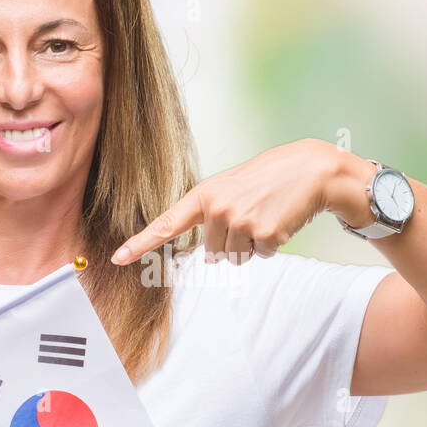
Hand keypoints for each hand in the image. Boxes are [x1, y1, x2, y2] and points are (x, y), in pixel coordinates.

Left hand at [110, 138, 357, 265]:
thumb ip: (211, 216)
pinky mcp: (264, 234)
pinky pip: (261, 256)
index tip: (118, 258)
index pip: (166, 223)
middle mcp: (217, 209)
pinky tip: (279, 220)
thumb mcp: (230, 187)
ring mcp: (240, 222)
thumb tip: (209, 257)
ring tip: (266, 215)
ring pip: (237, 258)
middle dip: (233, 240)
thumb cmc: (267, 178)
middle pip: (213, 252)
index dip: (140, 243)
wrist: (308, 169)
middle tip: (251, 213)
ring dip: (253, 244)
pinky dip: (271, 244)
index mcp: (203, 195)